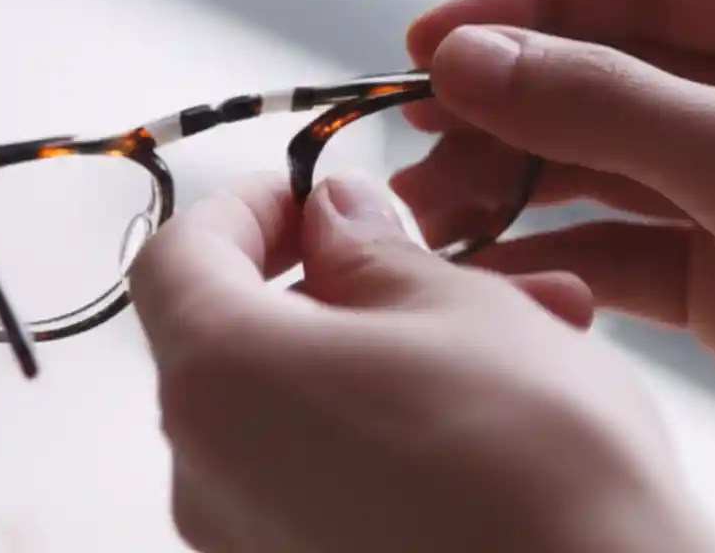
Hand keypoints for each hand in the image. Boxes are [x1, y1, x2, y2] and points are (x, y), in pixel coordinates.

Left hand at [129, 173, 714, 551]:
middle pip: (240, 337)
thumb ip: (371, 250)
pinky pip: (320, 477)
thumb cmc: (537, 466)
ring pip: (297, 409)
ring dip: (383, 356)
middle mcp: (205, 474)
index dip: (242, 211)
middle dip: (340, 286)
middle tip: (433, 263)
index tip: (308, 197)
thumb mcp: (460, 307)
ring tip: (509, 337)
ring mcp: (247, 544)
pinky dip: (381, 430)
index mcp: (219, 379)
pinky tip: (485, 419)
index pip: (177, 259)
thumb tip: (335, 219)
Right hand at [397, 0, 714, 505]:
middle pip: (600, 72)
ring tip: (429, 212)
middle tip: (416, 143)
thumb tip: (468, 59)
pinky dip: (551, 257)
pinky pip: (616, 253)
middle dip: (503, 103)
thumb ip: (607, 107)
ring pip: (596, 166)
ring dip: (509, 181)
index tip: (432, 44)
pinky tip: (491, 267)